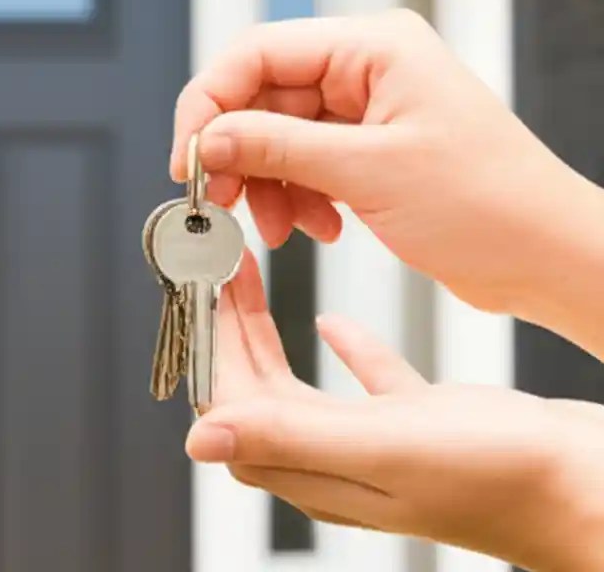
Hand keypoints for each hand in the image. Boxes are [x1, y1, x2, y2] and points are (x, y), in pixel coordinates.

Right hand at [169, 10, 603, 355]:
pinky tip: (315, 228)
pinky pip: (302, 163)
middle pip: (261, 96)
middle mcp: (367, 69)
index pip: (258, 54)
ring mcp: (368, 110)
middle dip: (237, 154)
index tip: (187, 158)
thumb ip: (275, 148)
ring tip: (280, 228)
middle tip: (219, 201)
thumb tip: (204, 142)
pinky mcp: (369, 149)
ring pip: (276, 135)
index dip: (210, 104)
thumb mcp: (367, 172)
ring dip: (267, 185)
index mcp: (374, 47)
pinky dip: (295, 198)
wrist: (546, 258)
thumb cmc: (491, 205)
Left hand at [201, 252, 603, 570]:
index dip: (209, 348)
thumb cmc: (500, 477)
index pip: (232, 406)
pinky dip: (348, 347)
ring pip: (301, 383)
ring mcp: (381, 446)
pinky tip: (336, 321)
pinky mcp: (425, 427)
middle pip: (257, 389)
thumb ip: (289, 439)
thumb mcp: (382, 447)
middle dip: (231, 328)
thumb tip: (196, 439)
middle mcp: (339, 462)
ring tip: (254, 275)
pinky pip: (369, 383)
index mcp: (318, 469)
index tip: (200, 291)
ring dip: (272, 330)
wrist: (592, 492)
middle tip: (219, 268)